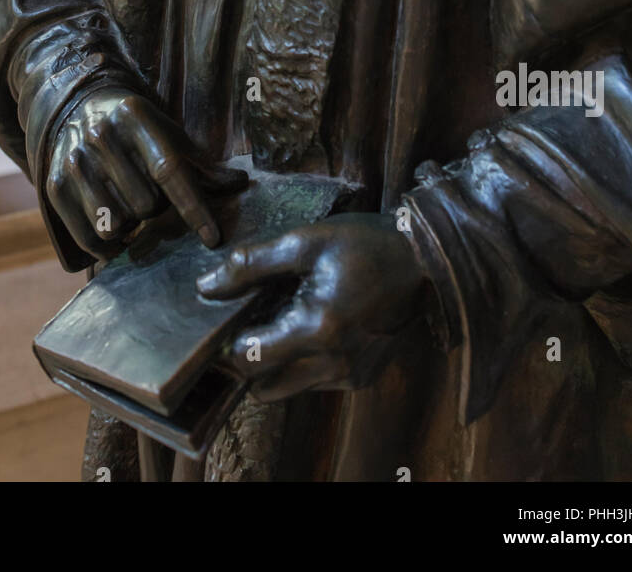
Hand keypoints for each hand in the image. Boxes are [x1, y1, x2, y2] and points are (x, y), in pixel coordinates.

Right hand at [46, 91, 246, 259]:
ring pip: (116, 225)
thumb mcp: (168, 134)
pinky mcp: (53, 186)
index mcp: (135, 116)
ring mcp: (73, 161)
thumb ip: (201, 164)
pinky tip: (115, 229)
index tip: (213, 238)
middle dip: (156, 209)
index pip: (170, 169)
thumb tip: (240, 184)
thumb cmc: (136, 128)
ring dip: (131, 226)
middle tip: (151, 195)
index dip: (193, 207)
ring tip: (129, 206)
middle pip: (145, 204)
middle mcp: (100, 136)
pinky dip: (108, 245)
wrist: (76, 107)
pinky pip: (90, 238)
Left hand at [197, 214, 427, 400]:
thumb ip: (252, 264)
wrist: (424, 262)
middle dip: (247, 363)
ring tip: (278, 322)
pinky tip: (307, 326)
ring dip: (274, 365)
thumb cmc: (365, 245)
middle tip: (247, 325)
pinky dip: (302, 364)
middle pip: (263, 387)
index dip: (228, 344)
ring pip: (288, 389)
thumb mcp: (306, 241)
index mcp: (317, 329)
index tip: (226, 320)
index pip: (249, 361)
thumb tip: (207, 287)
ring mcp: (349, 376)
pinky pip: (314, 383)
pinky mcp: (361, 379)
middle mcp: (333, 364)